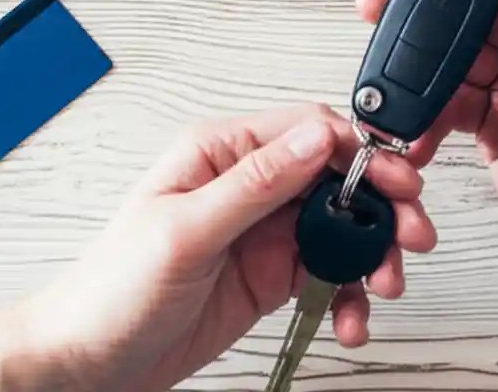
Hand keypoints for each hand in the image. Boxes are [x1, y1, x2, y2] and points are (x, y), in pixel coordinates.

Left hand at [8, 104, 437, 391]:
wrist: (87, 363)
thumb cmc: (110, 291)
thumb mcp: (184, 230)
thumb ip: (256, 183)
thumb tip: (316, 139)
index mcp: (221, 153)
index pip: (309, 133)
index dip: (362, 154)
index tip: (397, 183)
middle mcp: (248, 185)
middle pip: (337, 179)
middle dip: (382, 207)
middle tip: (411, 236)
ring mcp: (263, 231)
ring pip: (341, 227)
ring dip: (371, 255)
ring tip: (382, 286)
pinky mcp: (271, 274)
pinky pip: (328, 274)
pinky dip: (348, 294)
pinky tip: (350, 317)